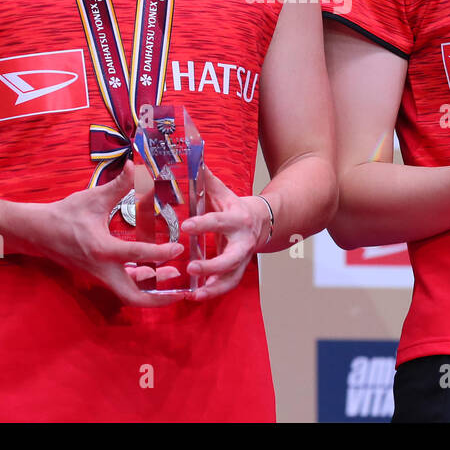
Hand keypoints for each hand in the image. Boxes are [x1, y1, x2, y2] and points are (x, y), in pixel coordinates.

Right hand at [28, 163, 186, 306]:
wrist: (38, 232)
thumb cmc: (65, 214)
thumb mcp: (94, 198)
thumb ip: (119, 184)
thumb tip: (135, 165)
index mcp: (102, 249)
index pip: (137, 255)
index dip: (161, 253)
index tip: (179, 248)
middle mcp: (101, 269)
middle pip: (132, 296)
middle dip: (158, 296)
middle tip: (180, 286)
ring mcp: (98, 276)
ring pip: (128, 294)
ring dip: (151, 290)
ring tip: (172, 276)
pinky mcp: (97, 276)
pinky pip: (121, 286)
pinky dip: (139, 282)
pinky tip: (153, 271)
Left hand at [177, 166, 268, 301]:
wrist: (263, 222)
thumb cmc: (235, 206)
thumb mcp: (223, 191)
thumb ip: (206, 178)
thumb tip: (192, 153)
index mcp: (236, 219)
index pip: (218, 222)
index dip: (203, 224)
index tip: (186, 226)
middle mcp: (242, 242)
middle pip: (230, 258)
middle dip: (212, 265)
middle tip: (192, 268)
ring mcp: (242, 259)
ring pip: (232, 277)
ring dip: (214, 287)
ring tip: (196, 294)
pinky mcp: (238, 270)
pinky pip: (228, 284)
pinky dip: (213, 292)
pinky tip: (197, 297)